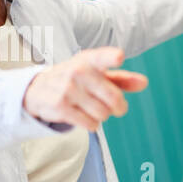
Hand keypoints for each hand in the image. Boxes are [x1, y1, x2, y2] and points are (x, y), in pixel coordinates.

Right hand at [23, 47, 147, 130]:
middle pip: (113, 98)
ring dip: (102, 116)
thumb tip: (144, 83)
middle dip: (118, 108)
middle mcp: (77, 71)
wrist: (39, 89)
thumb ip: (121, 79)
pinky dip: (91, 124)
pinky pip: (90, 123)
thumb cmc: (75, 80)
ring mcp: (67, 88)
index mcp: (89, 60)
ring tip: (91, 109)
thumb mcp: (96, 75)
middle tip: (115, 108)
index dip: (111, 57)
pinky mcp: (60, 106)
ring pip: (103, 113)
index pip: (101, 57)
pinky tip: (83, 117)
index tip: (119, 57)